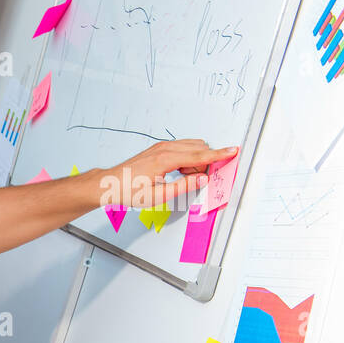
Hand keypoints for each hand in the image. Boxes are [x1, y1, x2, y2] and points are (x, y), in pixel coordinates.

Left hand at [98, 139, 238, 208]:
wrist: (110, 184)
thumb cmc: (129, 190)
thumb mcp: (159, 196)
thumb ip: (183, 187)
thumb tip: (202, 179)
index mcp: (165, 159)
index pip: (200, 154)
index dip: (219, 154)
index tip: (233, 151)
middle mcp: (164, 148)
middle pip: (199, 148)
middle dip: (206, 161)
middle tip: (200, 178)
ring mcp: (161, 146)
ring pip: (192, 147)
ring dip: (197, 160)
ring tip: (185, 178)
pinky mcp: (159, 149)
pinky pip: (183, 149)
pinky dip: (188, 159)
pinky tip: (180, 172)